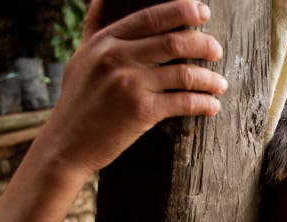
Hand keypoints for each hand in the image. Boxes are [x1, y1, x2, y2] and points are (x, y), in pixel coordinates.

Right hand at [35, 0, 226, 180]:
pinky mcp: (141, 111)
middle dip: (203, 43)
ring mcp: (129, 84)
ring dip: (209, 78)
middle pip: (174, 41)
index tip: (203, 11)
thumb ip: (95, 27)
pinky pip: (184, 102)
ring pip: (184, 73)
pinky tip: (212, 105)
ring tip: (220, 84)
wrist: (66, 144)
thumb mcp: (82, 58)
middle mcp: (117, 58)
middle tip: (217, 50)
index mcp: (105, 41)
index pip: (150, 17)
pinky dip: (204, 103)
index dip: (182, 10)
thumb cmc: (77, 101)